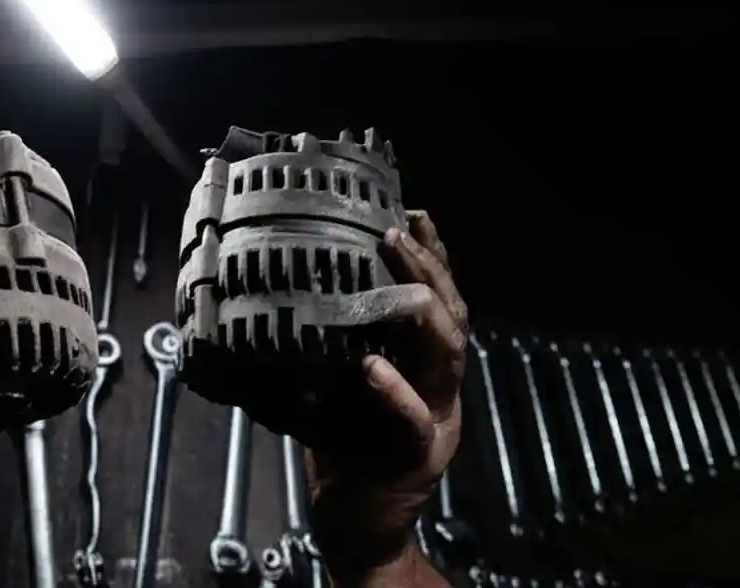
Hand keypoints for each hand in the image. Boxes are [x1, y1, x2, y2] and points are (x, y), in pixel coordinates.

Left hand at [306, 211, 466, 586]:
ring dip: (422, 307)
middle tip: (397, 230)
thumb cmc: (343, 451)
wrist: (357, 527)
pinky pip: (413, 418)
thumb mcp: (338, 386)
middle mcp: (441, 388)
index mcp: (427, 369)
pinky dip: (395, 389)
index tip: (411, 212)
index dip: (434, 256)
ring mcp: (437, 421)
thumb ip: (333, 345)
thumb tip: (285, 289)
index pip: (441, 301)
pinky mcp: (419, 458)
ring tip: (396, 272)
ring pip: (447, 355)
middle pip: (454, 316)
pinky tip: (372, 366)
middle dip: (431, 268)